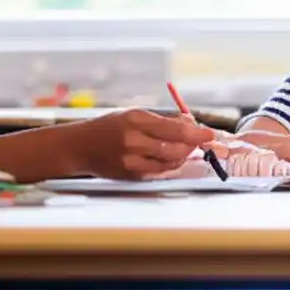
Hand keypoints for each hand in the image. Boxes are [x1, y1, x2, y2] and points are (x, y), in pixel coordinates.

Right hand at [72, 108, 216, 179]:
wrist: (79, 146)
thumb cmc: (107, 128)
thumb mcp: (132, 115)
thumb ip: (160, 120)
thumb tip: (189, 122)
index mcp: (135, 120)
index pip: (174, 128)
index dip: (196, 132)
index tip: (210, 133)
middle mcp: (134, 141)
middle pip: (175, 148)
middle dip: (192, 146)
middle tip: (201, 142)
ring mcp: (132, 160)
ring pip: (170, 163)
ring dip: (182, 156)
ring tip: (185, 148)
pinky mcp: (131, 175)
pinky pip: (159, 172)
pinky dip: (169, 165)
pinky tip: (171, 158)